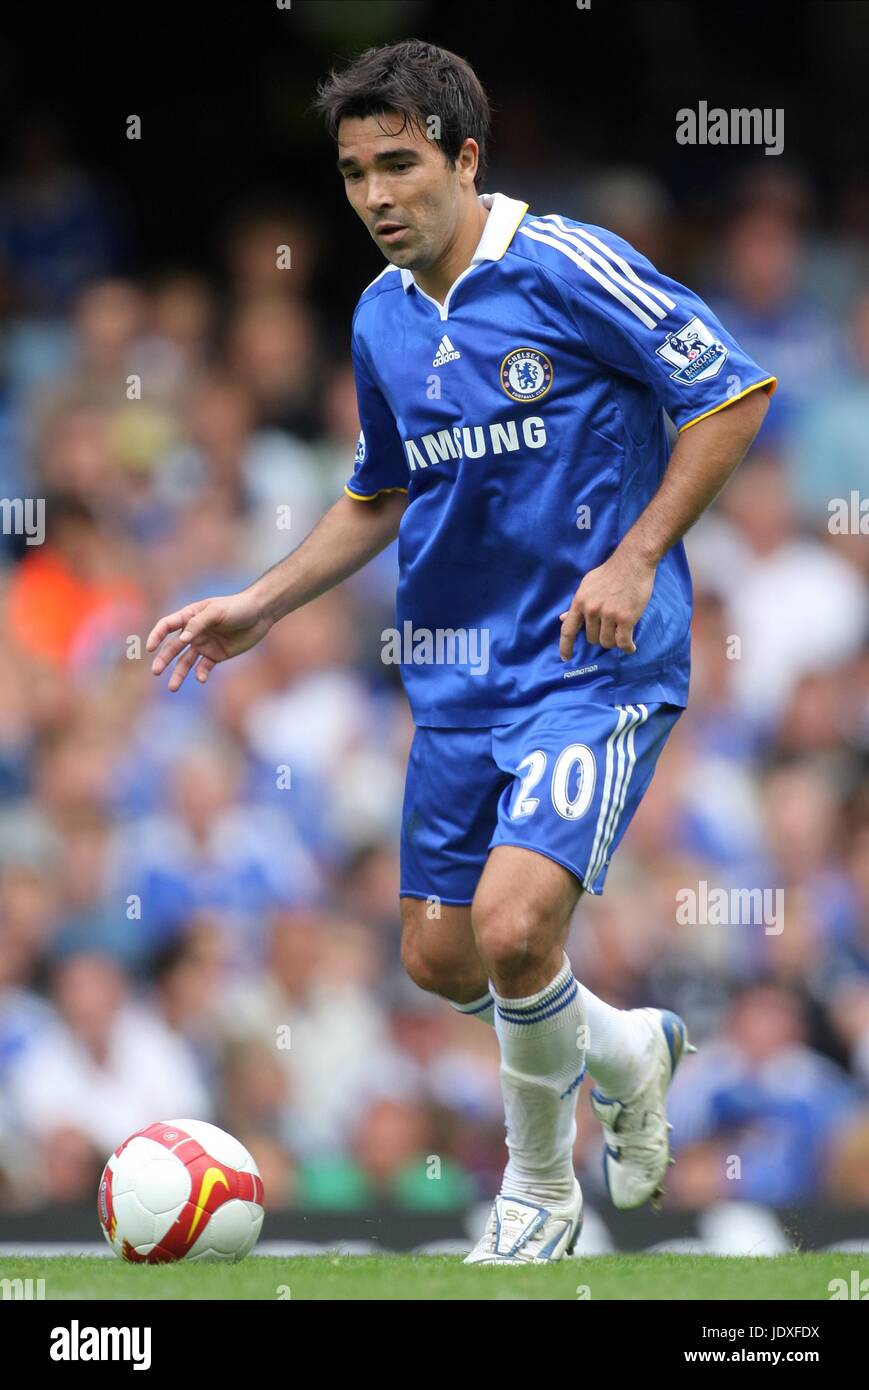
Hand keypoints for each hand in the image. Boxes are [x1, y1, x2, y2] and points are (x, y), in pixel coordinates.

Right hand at [146, 591, 273, 690]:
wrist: (260, 614)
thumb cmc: (237, 607)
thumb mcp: (216, 611)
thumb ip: (198, 624)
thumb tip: (181, 639)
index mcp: (190, 616)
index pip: (167, 625)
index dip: (156, 635)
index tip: (150, 647)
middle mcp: (193, 632)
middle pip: (173, 647)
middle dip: (163, 659)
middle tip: (155, 671)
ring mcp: (204, 644)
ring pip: (186, 662)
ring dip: (178, 674)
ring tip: (172, 688)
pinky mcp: (216, 655)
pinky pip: (204, 667)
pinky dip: (200, 674)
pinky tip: (200, 679)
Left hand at [559, 548, 655, 658]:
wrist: (632, 562)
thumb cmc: (610, 573)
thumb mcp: (587, 585)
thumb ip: (577, 604)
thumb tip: (563, 618)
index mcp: (580, 602)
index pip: (568, 630)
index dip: (565, 646)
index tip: (565, 657)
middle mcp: (592, 610)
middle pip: (592, 639)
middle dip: (600, 637)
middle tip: (610, 629)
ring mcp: (609, 614)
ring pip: (607, 642)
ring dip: (614, 641)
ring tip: (621, 632)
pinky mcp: (626, 617)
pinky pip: (623, 642)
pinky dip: (627, 647)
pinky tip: (631, 647)